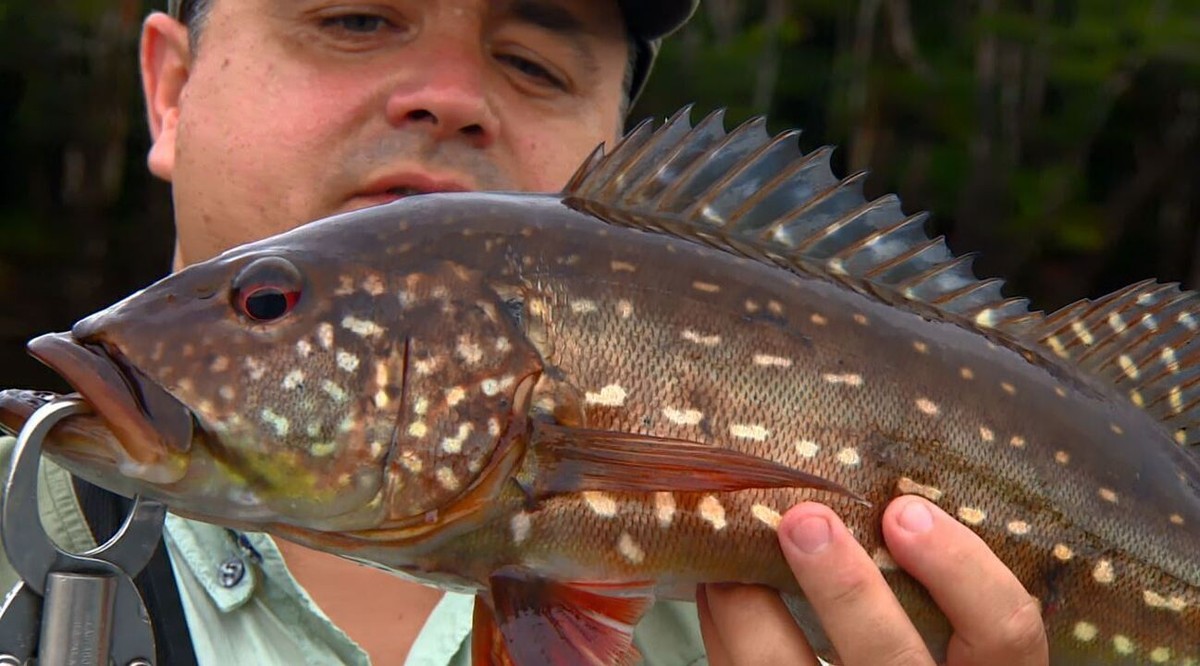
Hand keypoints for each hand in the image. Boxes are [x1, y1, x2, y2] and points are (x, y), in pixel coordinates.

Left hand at [697, 496, 1047, 664]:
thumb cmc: (913, 649)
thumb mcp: (949, 629)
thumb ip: (932, 584)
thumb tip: (878, 487)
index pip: (1006, 632)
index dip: (961, 570)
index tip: (905, 510)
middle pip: (891, 658)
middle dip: (844, 587)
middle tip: (804, 517)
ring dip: (752, 605)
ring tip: (733, 546)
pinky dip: (724, 629)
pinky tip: (718, 587)